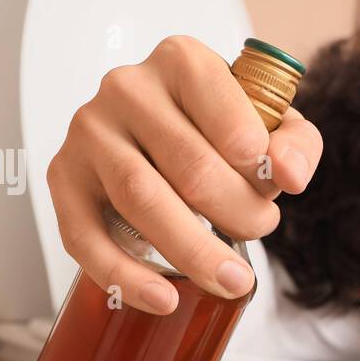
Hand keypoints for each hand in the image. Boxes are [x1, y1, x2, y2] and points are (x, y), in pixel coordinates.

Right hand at [46, 35, 321, 313]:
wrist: (158, 136)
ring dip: (194, 251)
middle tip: (260, 231)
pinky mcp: (64, 177)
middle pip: (190, 167)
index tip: (276, 191)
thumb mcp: (271, 126)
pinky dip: (125, 276)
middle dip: (239, 214)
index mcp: (182, 62)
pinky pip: (84, 236)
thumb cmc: (219, 130)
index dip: (258, 163)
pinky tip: (163, 298)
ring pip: (142, 200)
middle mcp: (128, 88)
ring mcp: (90, 132)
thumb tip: (288, 175)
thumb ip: (296, 144)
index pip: (228, 115)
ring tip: (231, 280)